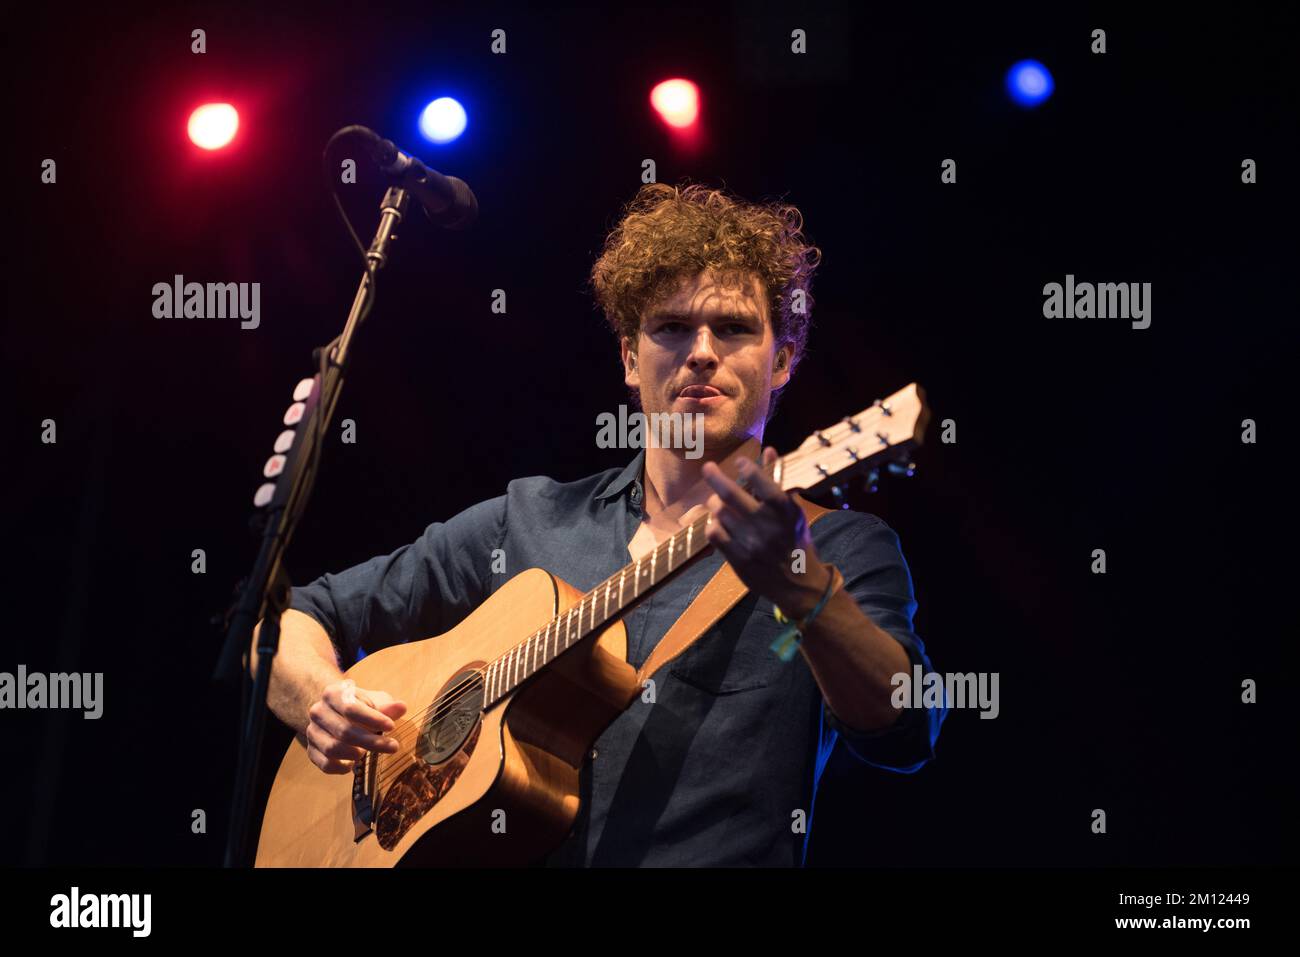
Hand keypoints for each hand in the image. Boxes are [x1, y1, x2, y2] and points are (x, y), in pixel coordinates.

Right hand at [304, 679, 407, 774]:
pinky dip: (341, 768)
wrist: (335, 713)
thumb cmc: (360, 706)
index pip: (351, 708)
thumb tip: (402, 708)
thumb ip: (386, 706)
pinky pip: (325, 764)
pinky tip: (354, 765)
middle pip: (344, 731)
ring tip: (370, 754)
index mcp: (333, 694)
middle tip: (393, 746)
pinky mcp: (311, 750)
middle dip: (371, 741)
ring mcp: (312, 732)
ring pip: (332, 748)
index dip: (372, 719)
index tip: (391, 727)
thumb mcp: (374, 700)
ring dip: (355, 754)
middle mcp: (318, 712)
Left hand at [700, 446, 830, 614]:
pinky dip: (714, 526)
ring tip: (718, 503)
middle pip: (732, 495)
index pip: (763, 482)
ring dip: (716, 504)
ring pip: (720, 513)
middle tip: (707, 468)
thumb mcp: (794, 512)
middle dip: (715, 477)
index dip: (748, 468)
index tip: (739, 461)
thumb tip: (769, 450)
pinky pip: (714, 533)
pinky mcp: (738, 559)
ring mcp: (751, 544)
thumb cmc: (796, 542)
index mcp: (785, 511)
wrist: (800, 586)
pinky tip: (719, 524)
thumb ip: (779, 482)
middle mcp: (767, 526)